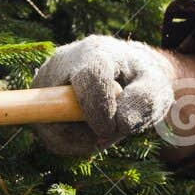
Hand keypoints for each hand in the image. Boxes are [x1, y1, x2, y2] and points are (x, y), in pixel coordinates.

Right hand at [31, 36, 175, 155]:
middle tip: (109, 135)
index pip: (89, 78)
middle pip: (57, 106)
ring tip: (103, 129)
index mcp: (96, 52)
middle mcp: (62, 61)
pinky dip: (71, 142)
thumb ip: (145, 101)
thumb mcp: (156, 87)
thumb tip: (119, 124)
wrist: (124, 74)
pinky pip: (49, 136)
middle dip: (84, 132)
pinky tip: (88, 131)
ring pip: (50, 126)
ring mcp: (45, 81)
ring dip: (80, 140)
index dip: (98, 109)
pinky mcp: (38, 101)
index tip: (111, 130)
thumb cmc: (140, 80)